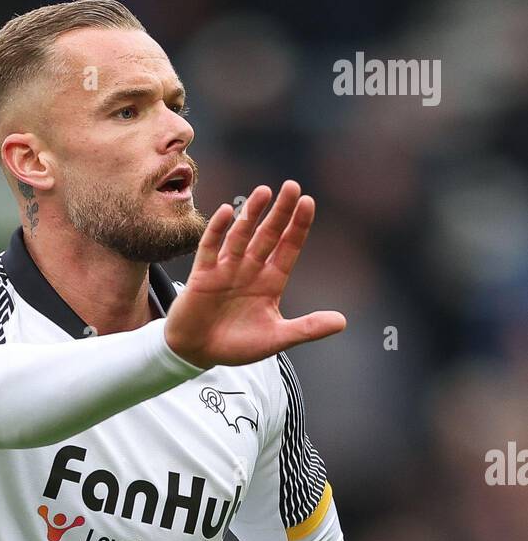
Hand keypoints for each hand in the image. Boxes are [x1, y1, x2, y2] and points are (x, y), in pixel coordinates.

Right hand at [163, 180, 345, 369]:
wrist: (197, 353)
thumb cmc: (236, 346)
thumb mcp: (276, 339)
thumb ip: (307, 328)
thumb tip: (342, 322)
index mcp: (270, 282)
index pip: (288, 248)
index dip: (298, 226)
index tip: (308, 202)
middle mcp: (250, 270)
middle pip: (268, 235)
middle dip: (280, 212)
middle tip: (292, 186)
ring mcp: (226, 270)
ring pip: (241, 236)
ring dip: (252, 214)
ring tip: (264, 192)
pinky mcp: (202, 276)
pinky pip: (210, 248)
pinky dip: (217, 231)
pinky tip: (227, 213)